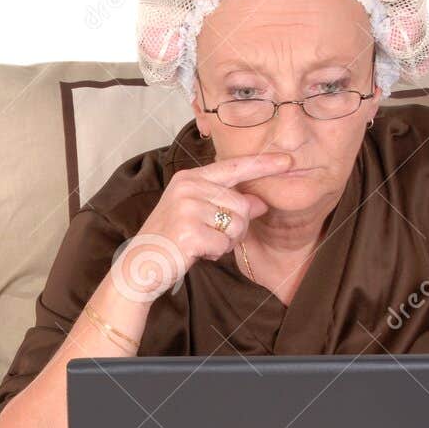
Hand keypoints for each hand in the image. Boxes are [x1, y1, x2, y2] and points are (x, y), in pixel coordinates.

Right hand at [109, 152, 294, 299]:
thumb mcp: (198, 215)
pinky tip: (195, 253)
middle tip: (212, 237)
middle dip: (236, 227)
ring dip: (225, 242)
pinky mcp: (189, 232)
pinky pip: (224, 244)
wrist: (139, 266)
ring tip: (202, 244)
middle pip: (241, 204)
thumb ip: (228, 205)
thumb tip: (262, 203)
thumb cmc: (170, 240)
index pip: (234, 167)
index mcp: (190, 178)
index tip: (288, 161)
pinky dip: (215, 254)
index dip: (263, 165)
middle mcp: (188, 187)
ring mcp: (187, 208)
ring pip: (236, 225)